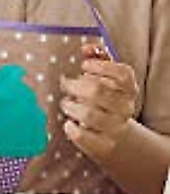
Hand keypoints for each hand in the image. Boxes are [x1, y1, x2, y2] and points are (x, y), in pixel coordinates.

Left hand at [59, 42, 137, 161]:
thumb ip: (98, 58)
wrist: (115, 137)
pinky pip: (82, 135)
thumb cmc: (104, 100)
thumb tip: (86, 48)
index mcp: (128, 89)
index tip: (84, 65)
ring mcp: (115, 128)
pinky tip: (69, 123)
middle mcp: (125, 108)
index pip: (122, 74)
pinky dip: (71, 128)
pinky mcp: (103, 145)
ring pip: (89, 114)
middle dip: (75, 86)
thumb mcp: (106, 79)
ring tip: (67, 103)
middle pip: (98, 91)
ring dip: (70, 106)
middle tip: (66, 85)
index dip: (101, 66)